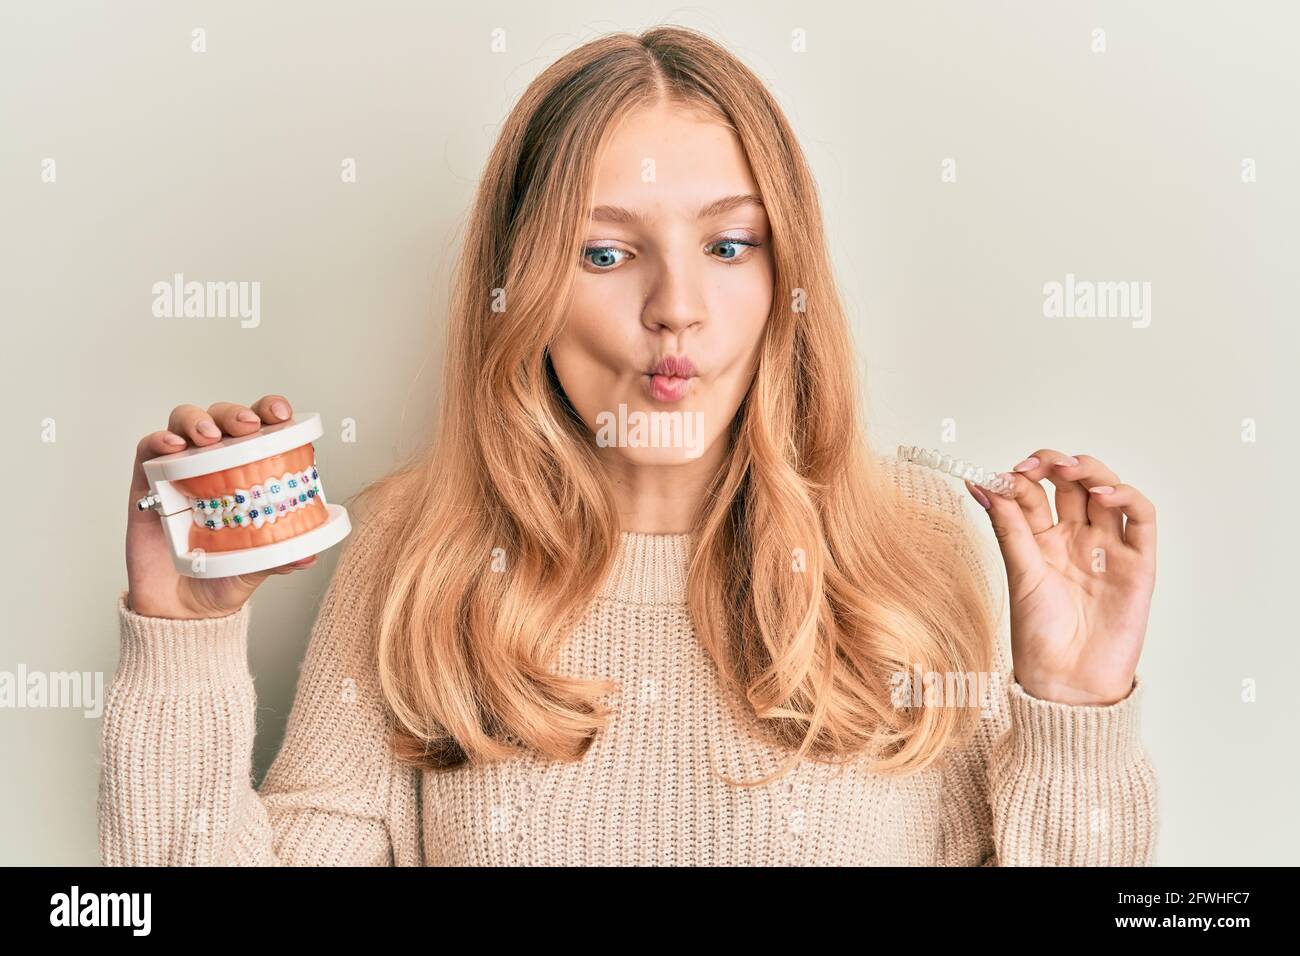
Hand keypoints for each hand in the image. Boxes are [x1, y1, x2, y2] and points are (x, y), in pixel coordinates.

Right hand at [125, 395, 317, 619]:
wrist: (182, 607)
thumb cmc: (223, 575)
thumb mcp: (258, 566)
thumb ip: (280, 557)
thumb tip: (308, 554)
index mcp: (247, 471)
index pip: (261, 427)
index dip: (270, 411)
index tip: (281, 415)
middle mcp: (214, 463)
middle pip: (222, 417)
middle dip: (234, 414)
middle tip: (246, 428)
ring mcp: (179, 470)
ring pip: (184, 423)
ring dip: (197, 420)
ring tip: (208, 437)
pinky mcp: (145, 484)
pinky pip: (148, 450)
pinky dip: (159, 440)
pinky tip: (172, 447)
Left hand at [964, 449, 1155, 705]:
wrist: (1068, 681)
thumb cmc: (1040, 635)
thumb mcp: (1020, 573)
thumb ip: (1008, 527)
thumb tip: (979, 483)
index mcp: (1041, 540)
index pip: (1034, 493)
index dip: (1020, 478)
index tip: (1001, 474)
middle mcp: (1076, 538)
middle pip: (1072, 484)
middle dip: (1055, 464)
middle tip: (1036, 465)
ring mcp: (1108, 547)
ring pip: (1107, 491)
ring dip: (1091, 471)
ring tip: (1067, 469)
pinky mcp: (1138, 563)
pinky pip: (1142, 518)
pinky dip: (1128, 497)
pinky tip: (1104, 494)